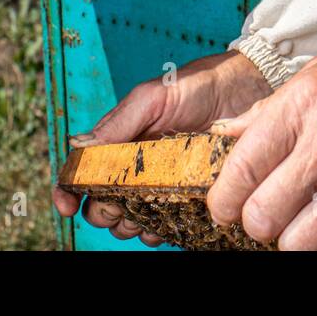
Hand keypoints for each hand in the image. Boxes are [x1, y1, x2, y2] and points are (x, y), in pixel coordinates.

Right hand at [52, 49, 270, 244]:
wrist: (248, 87)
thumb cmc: (197, 85)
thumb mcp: (153, 97)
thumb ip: (119, 122)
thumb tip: (79, 148)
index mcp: (121, 142)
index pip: (84, 172)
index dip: (69, 191)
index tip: (68, 205)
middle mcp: (138, 166)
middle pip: (104, 203)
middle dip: (103, 212)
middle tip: (117, 208)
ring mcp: (165, 182)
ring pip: (133, 219)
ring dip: (130, 226)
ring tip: (143, 220)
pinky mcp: (192, 194)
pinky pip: (170, 222)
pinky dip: (162, 230)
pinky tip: (167, 226)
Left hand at [206, 17, 316, 249]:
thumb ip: (272, 110)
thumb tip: (226, 135)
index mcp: (305, 104)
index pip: (240, 169)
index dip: (223, 198)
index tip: (226, 203)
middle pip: (261, 216)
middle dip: (253, 221)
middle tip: (263, 211)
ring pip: (296, 246)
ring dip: (290, 239)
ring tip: (298, 219)